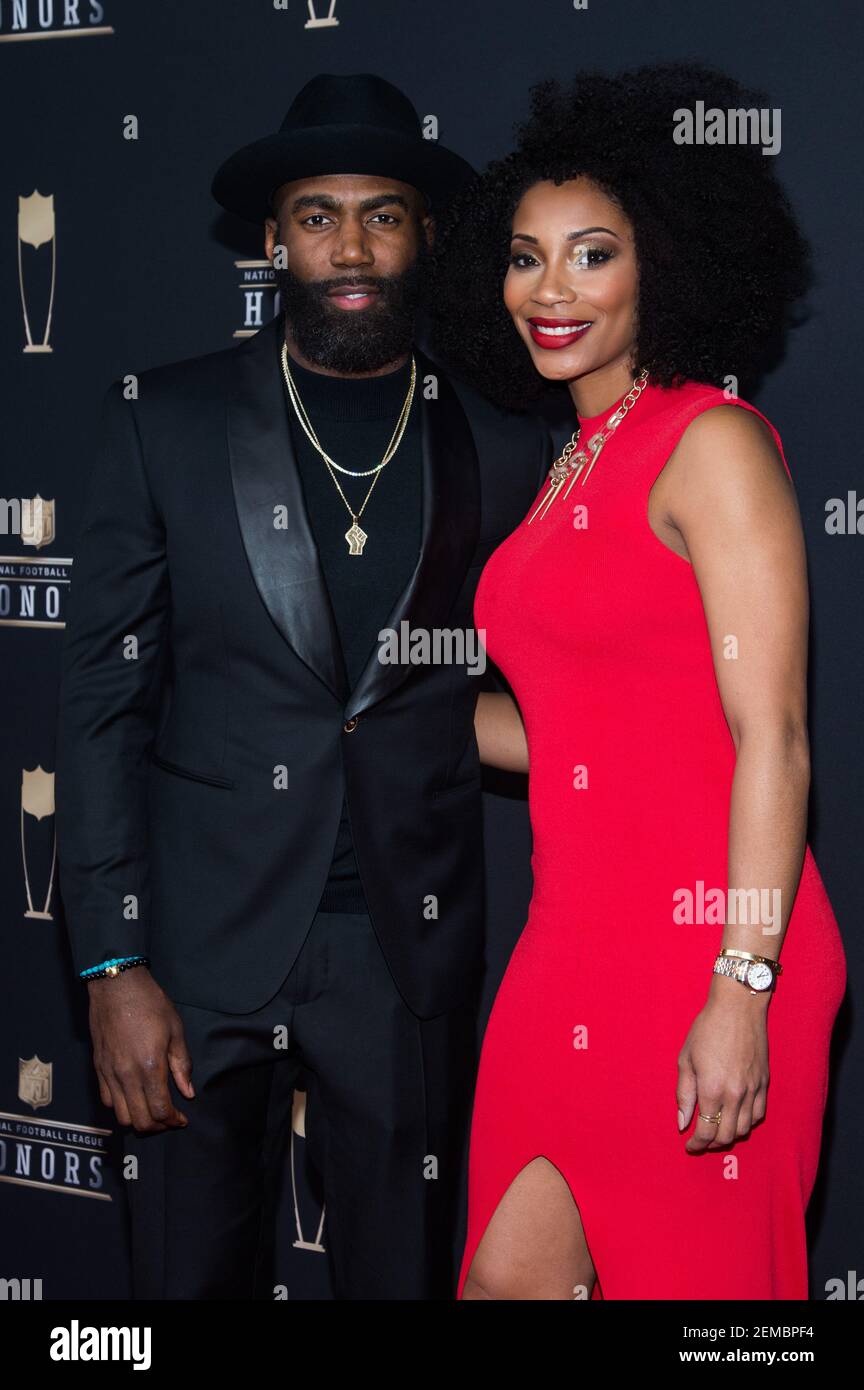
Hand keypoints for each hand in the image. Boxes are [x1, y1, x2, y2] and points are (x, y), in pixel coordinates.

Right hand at [87, 967, 193, 1133]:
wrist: (117, 986)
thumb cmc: (150, 1004)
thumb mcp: (175, 1031)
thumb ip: (181, 1065)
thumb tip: (187, 1092)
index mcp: (150, 1066)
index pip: (160, 1110)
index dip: (173, 1121)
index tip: (182, 1119)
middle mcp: (126, 1075)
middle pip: (139, 1121)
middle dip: (158, 1126)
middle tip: (169, 1119)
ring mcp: (109, 1073)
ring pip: (120, 1116)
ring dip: (138, 1120)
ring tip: (152, 1111)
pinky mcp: (98, 1068)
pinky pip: (106, 1100)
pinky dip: (121, 1107)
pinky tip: (133, 1097)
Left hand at [676, 974, 769, 1151]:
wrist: (738, 1008)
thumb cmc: (707, 1029)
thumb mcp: (686, 1058)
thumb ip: (684, 1094)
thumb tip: (683, 1123)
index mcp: (712, 1089)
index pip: (706, 1132)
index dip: (697, 1144)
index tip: (690, 1146)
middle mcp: (735, 1094)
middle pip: (726, 1136)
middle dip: (711, 1143)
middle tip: (701, 1140)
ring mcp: (753, 1089)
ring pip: (744, 1129)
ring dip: (730, 1135)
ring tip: (717, 1129)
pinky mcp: (765, 1083)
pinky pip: (758, 1115)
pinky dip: (747, 1122)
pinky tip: (736, 1117)